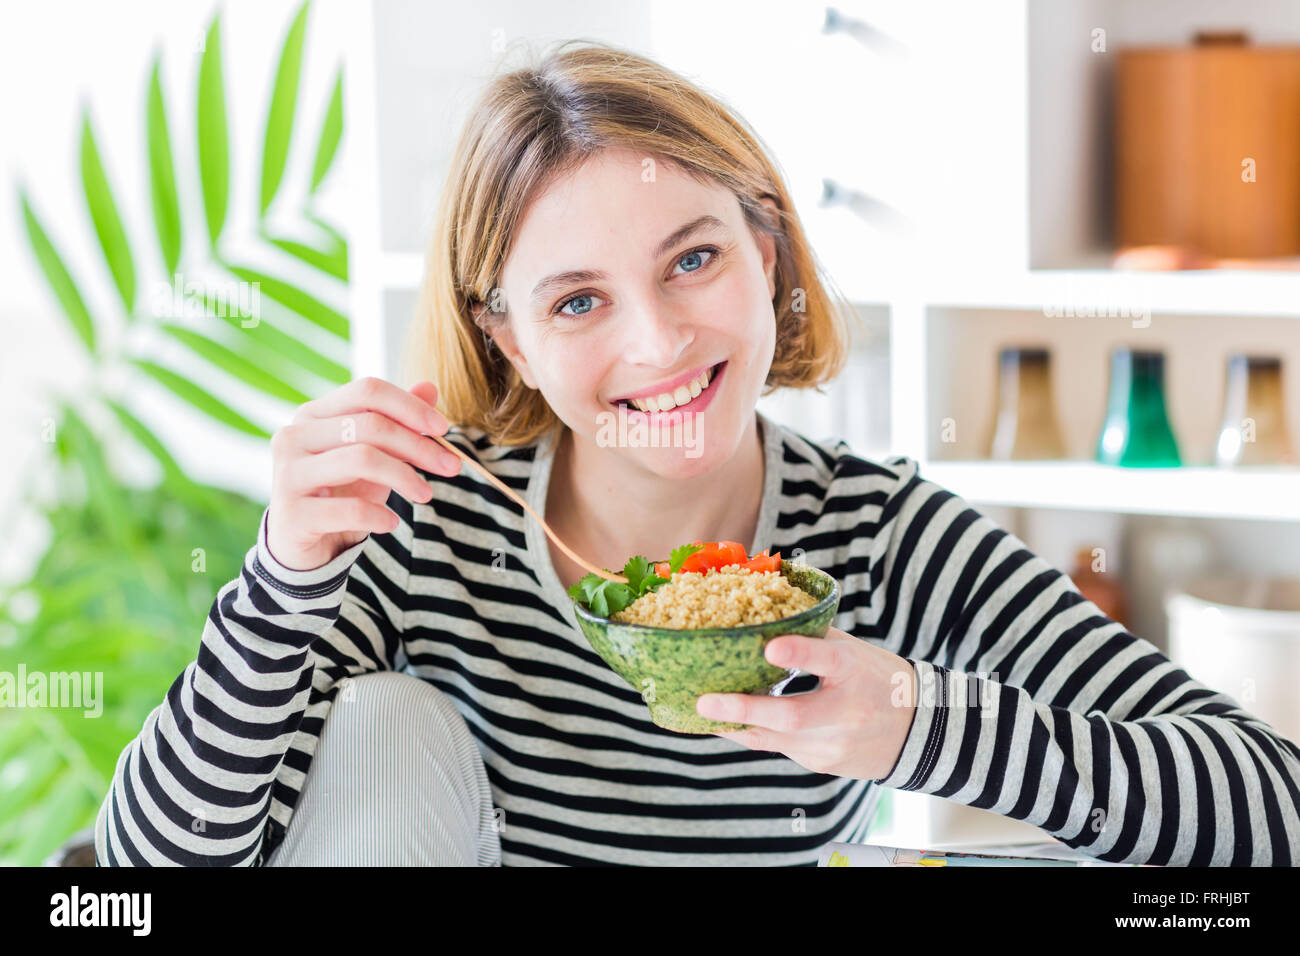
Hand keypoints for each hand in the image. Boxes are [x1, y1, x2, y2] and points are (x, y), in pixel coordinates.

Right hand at [266, 377, 461, 570]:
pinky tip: (391, 522)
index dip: (410, 406)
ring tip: (426, 494)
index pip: (368, 392)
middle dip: (419, 446)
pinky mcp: (291, 514)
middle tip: (452, 466)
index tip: (443, 429)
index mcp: (314, 414)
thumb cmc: (341, 492)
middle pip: (371, 425)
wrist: (303, 545)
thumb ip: (397, 422)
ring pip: (362, 460)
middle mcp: (294, 436)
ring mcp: (288, 474)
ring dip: (405, 478)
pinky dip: (380, 516)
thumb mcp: (375, 455)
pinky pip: (350, 509)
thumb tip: (429, 386)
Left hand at [695, 627, 916, 779]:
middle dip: (744, 709)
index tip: (769, 649)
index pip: (828, 660)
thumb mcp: (853, 650)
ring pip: (775, 738)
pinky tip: (724, 722)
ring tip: (699, 713)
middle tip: (704, 701)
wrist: (919, 733)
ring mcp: (834, 744)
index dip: (799, 654)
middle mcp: (846, 711)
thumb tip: (760, 618)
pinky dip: (750, 733)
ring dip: (734, 725)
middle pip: (792, 715)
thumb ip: (811, 638)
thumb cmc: (877, 678)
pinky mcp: (821, 763)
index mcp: (856, 670)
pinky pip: (778, 747)